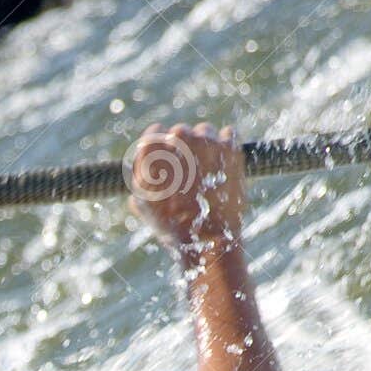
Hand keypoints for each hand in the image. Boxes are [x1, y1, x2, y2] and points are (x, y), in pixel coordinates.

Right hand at [129, 123, 244, 263]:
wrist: (208, 239)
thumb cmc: (172, 227)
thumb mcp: (146, 207)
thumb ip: (140, 183)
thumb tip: (141, 173)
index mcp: (153, 154)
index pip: (153, 134)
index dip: (158, 144)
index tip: (164, 154)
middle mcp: (179, 140)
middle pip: (179, 131)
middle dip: (181, 146)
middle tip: (185, 165)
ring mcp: (206, 141)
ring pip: (204, 131)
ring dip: (204, 145)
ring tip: (205, 167)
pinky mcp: (230, 148)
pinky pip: (228, 134)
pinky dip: (224, 147)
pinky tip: (221, 165)